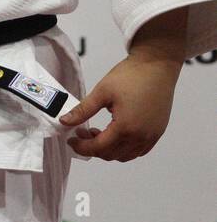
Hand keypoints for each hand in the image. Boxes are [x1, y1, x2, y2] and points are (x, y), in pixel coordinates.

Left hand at [59, 53, 181, 160]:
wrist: (156, 65)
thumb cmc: (131, 75)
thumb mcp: (102, 92)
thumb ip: (83, 110)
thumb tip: (64, 121)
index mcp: (126, 127)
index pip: (99, 148)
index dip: (82, 147)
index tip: (71, 140)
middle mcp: (140, 137)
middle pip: (111, 154)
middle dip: (93, 148)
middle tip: (82, 133)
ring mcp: (151, 136)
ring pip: (125, 155)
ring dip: (108, 149)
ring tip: (98, 132)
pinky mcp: (157, 132)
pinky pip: (138, 150)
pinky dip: (124, 148)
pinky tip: (115, 134)